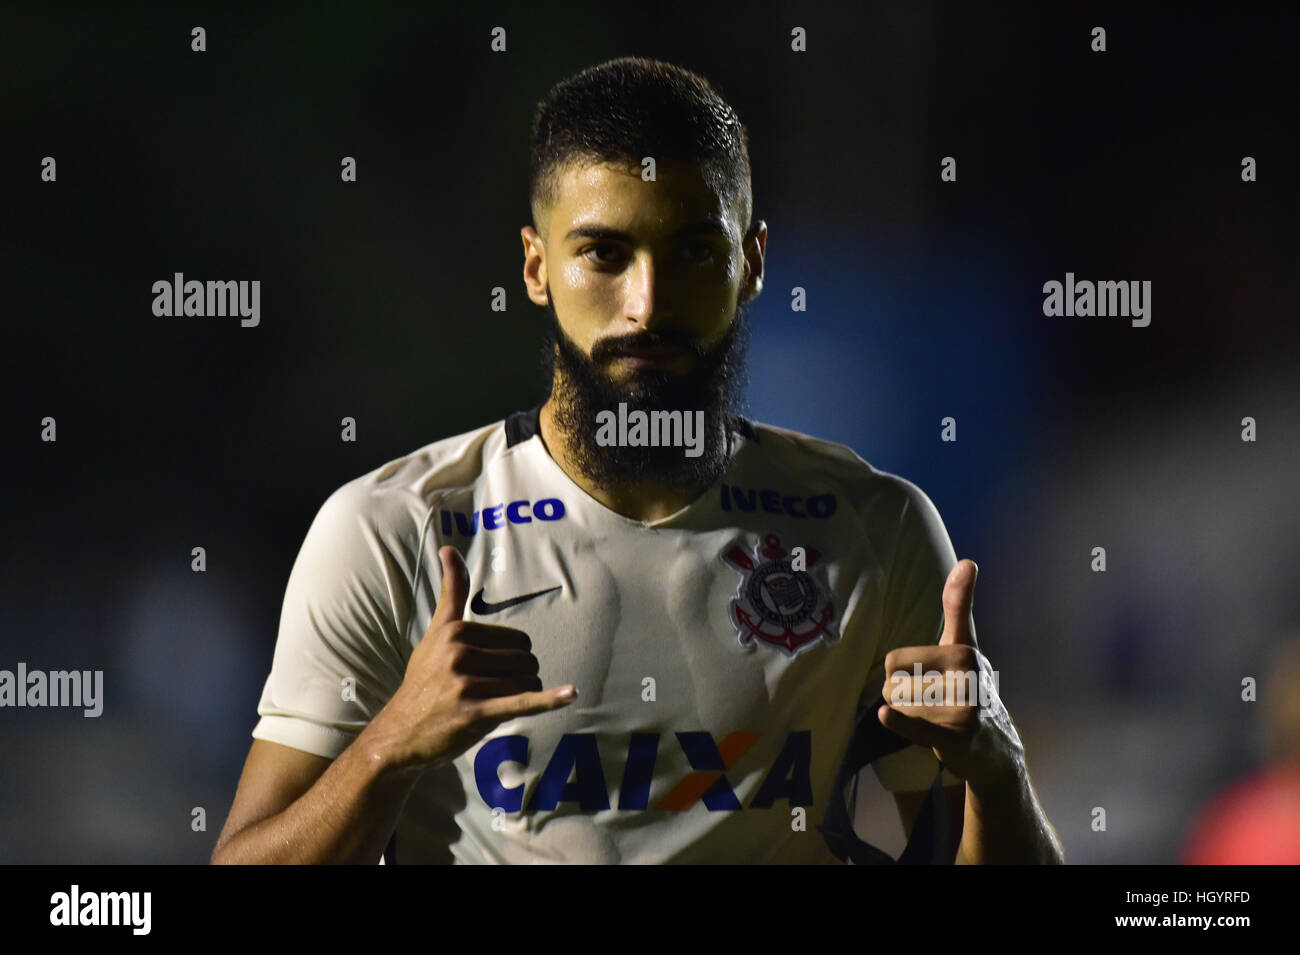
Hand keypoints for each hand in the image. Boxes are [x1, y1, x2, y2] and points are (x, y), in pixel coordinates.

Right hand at [371, 546, 575, 771]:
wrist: (400, 733)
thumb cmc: (423, 680)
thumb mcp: (435, 632)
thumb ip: (451, 593)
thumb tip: (450, 548)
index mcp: (456, 631)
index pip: (519, 640)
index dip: (513, 657)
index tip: (488, 670)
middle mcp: (460, 654)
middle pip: (526, 660)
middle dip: (520, 676)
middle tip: (492, 690)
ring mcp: (467, 685)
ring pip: (527, 683)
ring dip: (521, 695)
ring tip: (494, 703)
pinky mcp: (476, 714)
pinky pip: (521, 702)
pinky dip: (548, 700)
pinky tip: (570, 693)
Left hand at [877, 559, 1023, 789]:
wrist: (996, 749)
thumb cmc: (973, 688)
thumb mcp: (964, 645)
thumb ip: (959, 605)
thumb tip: (967, 561)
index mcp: (963, 651)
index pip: (894, 660)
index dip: (901, 675)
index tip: (928, 681)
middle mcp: (966, 676)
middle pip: (893, 685)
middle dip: (904, 699)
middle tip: (933, 706)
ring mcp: (964, 708)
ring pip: (899, 708)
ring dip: (909, 718)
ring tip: (937, 720)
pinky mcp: (957, 737)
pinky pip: (916, 725)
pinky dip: (898, 722)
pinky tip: (885, 716)